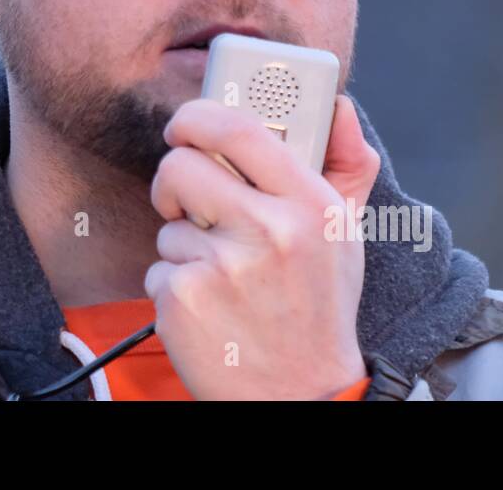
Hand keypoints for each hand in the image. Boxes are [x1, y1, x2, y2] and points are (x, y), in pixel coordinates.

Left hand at [144, 94, 379, 399]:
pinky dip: (174, 286)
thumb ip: (344, 164)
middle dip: (173, 182)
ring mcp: (222, 266)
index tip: (184, 126)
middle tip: (185, 200)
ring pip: (167, 222)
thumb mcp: (345, 235)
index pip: (239, 129)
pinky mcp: (184, 299)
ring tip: (223, 277)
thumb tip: (339, 105)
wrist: (302, 396)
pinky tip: (209, 308)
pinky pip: (157, 267)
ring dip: (183, 244)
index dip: (198, 116)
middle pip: (180, 165)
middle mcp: (269, 230)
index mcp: (309, 205)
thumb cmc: (319, 306)